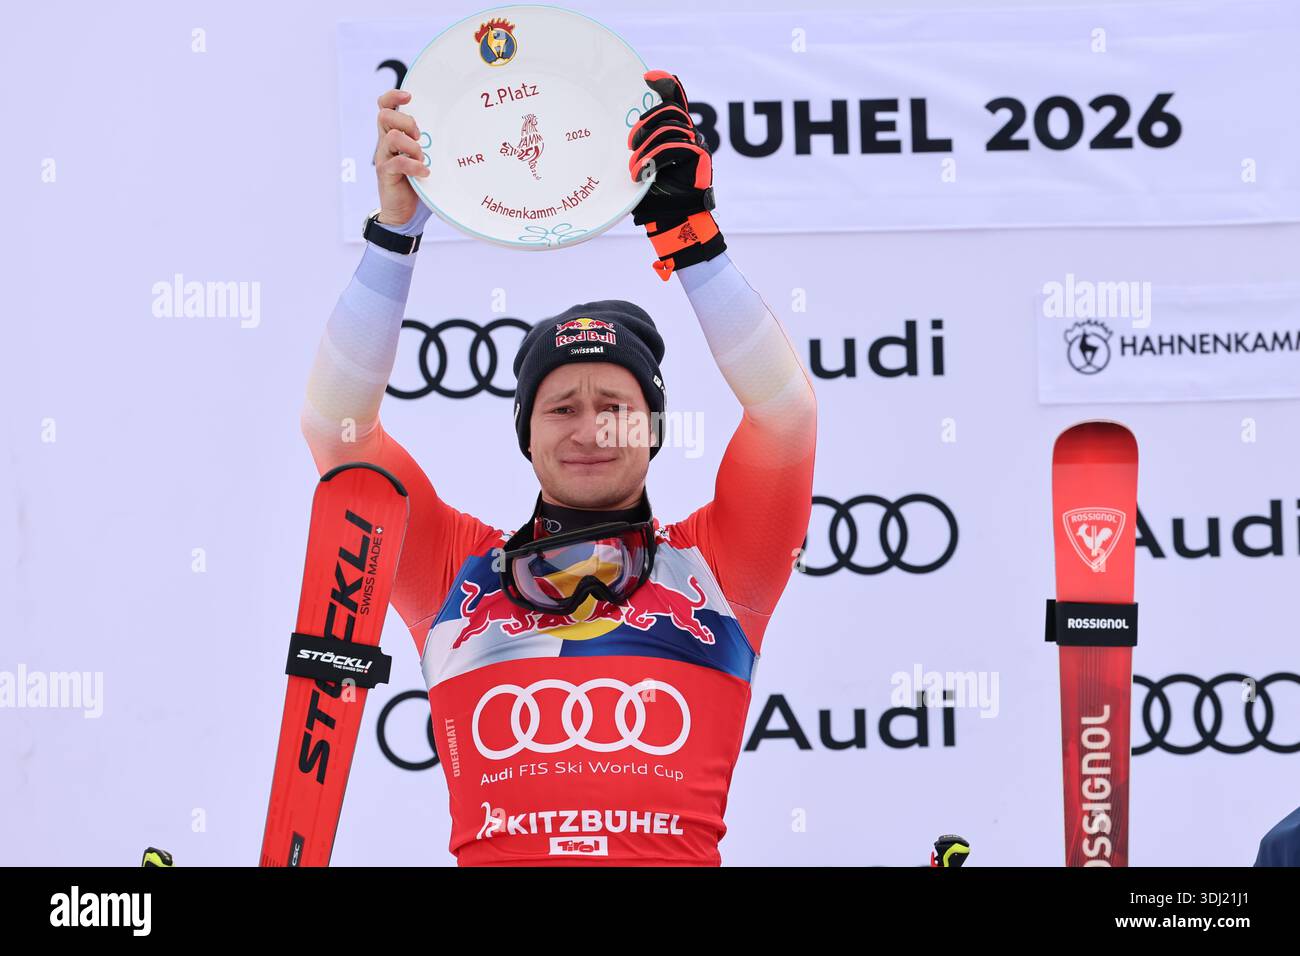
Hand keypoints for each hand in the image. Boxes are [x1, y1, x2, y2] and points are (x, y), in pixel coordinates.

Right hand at [373, 89, 429, 226]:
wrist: (403, 214)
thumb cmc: (418, 184)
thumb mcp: (426, 159)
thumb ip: (433, 145)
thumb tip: (464, 132)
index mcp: (394, 135)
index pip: (384, 106)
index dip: (393, 96)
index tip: (410, 97)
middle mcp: (385, 143)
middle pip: (385, 115)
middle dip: (407, 121)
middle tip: (420, 138)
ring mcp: (384, 157)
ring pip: (391, 136)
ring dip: (412, 145)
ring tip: (423, 158)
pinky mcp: (386, 173)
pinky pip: (397, 161)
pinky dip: (414, 166)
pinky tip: (425, 172)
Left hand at [626, 71, 725, 279]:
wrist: (676, 224)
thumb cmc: (657, 201)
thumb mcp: (644, 169)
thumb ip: (642, 151)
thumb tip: (622, 141)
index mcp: (678, 134)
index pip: (676, 99)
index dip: (664, 84)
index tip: (647, 77)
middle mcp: (691, 135)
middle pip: (670, 111)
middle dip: (645, 124)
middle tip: (630, 145)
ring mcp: (698, 145)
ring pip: (669, 129)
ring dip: (646, 148)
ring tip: (634, 169)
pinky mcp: (700, 157)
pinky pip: (673, 146)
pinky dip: (653, 158)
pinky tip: (641, 174)